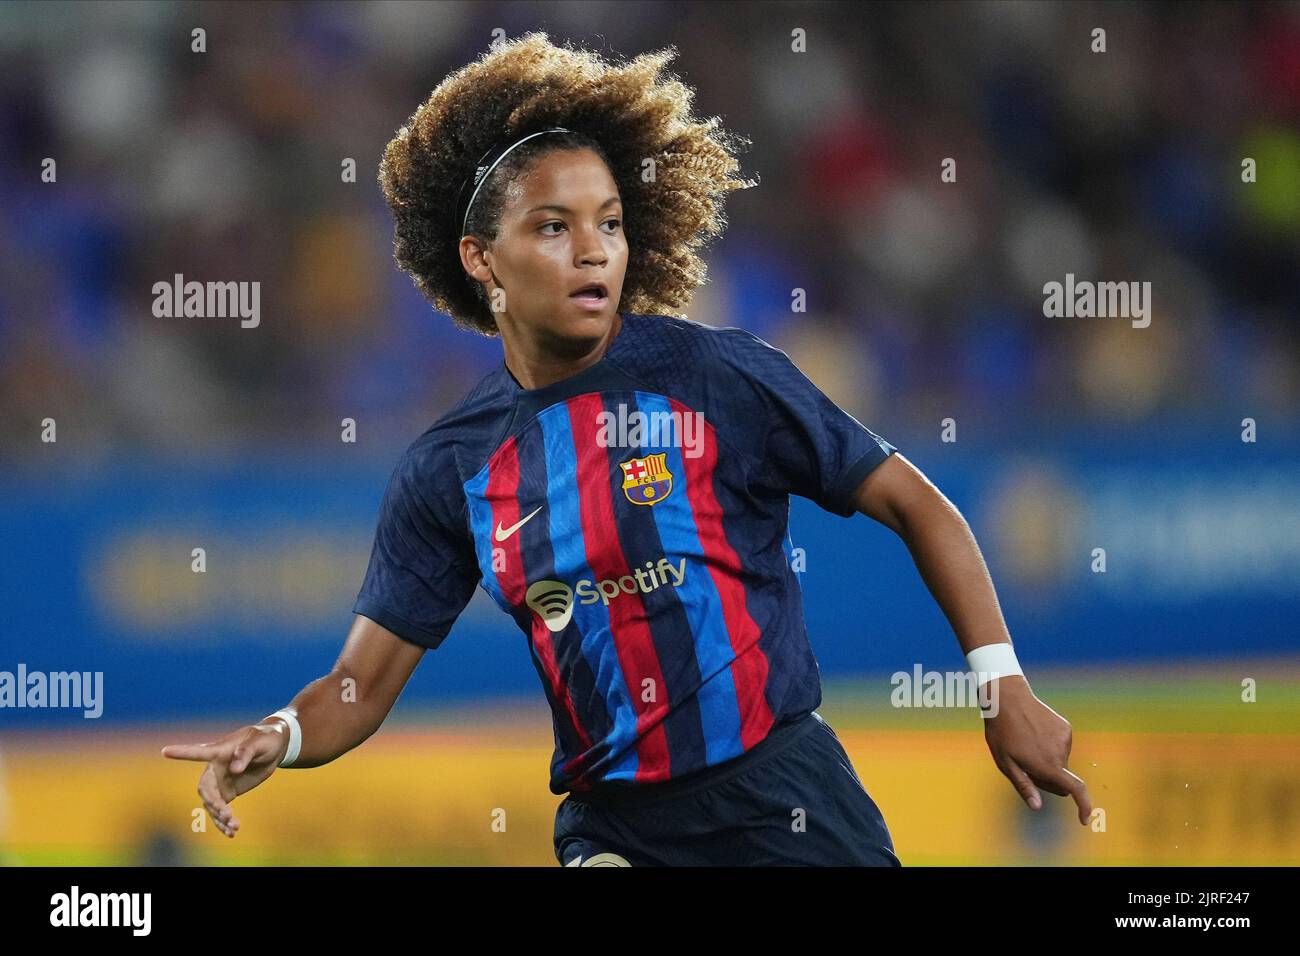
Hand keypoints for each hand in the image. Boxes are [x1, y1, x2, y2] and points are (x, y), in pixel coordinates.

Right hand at [161, 721, 289, 837]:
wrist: (273, 748)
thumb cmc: (264, 739)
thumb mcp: (259, 742)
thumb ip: (246, 753)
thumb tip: (234, 769)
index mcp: (219, 751)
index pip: (198, 752)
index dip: (181, 752)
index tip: (165, 751)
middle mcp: (215, 768)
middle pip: (205, 788)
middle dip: (213, 802)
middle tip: (227, 814)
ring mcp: (219, 782)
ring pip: (211, 803)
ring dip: (219, 816)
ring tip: (234, 827)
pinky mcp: (227, 793)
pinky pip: (220, 810)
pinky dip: (223, 822)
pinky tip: (231, 832)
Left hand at [982, 676, 1092, 824]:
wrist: (1008, 698)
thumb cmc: (1002, 733)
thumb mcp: (1005, 763)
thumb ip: (1024, 785)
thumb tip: (1037, 807)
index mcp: (1048, 765)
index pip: (1076, 790)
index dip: (1083, 807)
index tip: (1084, 819)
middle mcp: (1061, 754)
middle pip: (1062, 779)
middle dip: (1049, 779)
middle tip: (1024, 763)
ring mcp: (1065, 739)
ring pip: (1061, 762)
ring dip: (1048, 760)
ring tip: (1026, 743)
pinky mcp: (1065, 728)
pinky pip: (1061, 746)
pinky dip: (1050, 746)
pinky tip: (1033, 733)